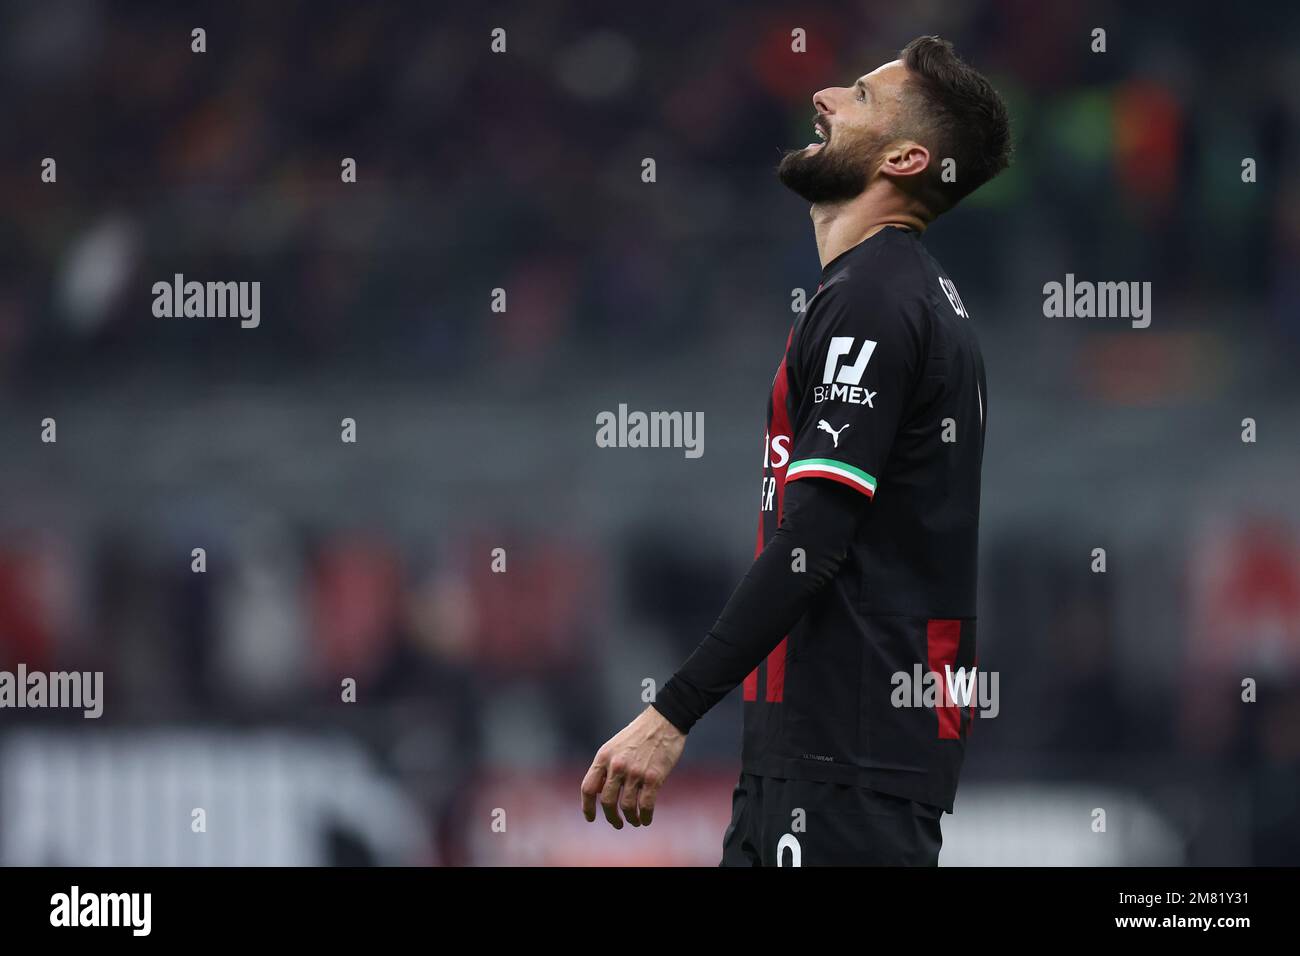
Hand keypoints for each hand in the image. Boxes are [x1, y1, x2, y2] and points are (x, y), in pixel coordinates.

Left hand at [581, 705, 686, 828]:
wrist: (664, 721)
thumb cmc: (639, 735)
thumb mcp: (614, 746)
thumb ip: (605, 768)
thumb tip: (600, 793)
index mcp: (604, 757)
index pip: (588, 788)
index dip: (587, 807)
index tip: (591, 818)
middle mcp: (617, 765)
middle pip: (607, 802)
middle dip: (612, 817)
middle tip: (617, 822)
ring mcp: (635, 772)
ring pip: (627, 807)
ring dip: (631, 819)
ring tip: (635, 821)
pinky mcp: (653, 777)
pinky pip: (646, 805)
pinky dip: (646, 816)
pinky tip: (646, 819)